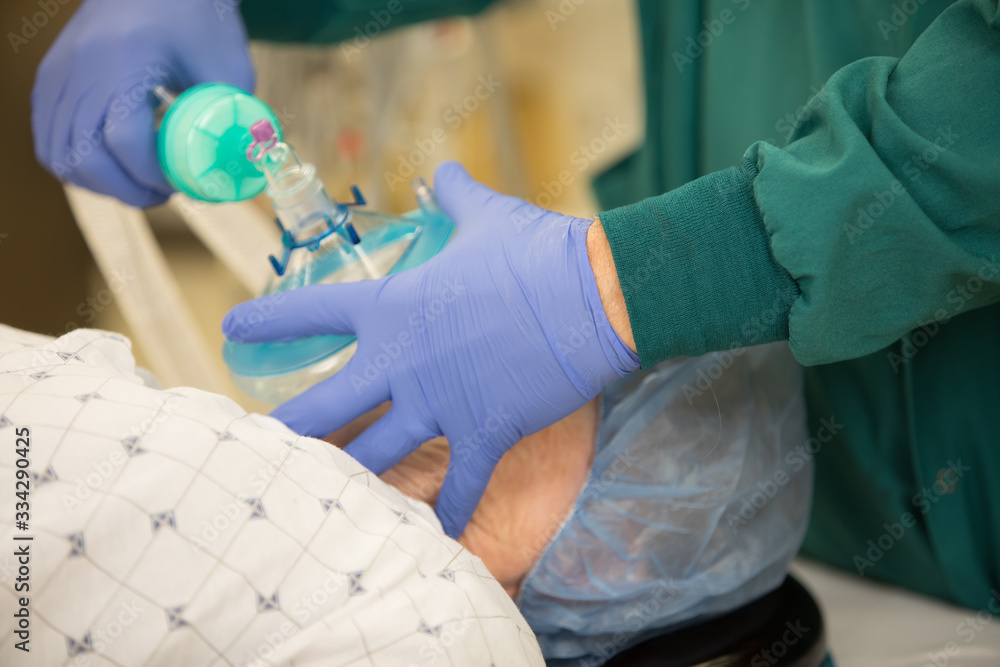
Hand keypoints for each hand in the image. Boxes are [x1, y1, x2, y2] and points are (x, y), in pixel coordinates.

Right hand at [32, 0, 253, 206]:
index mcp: (126, 58)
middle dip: (126, 190)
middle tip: (162, 194)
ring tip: (138, 182)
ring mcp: (58, 72)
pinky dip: (78, 163)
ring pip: (58, 154)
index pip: (123, 138)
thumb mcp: (228, 67)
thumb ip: (235, 119)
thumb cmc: (197, 18)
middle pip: (83, 155)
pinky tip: (113, 164)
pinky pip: (48, 138)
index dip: (151, 175)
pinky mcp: (49, 78)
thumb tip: (239, 171)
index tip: (180, 184)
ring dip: (99, 183)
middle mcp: (81, 66)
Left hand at [222, 162, 638, 535]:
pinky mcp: (484, 432)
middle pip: (326, 409)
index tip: (230, 330)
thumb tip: (442, 172)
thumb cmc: (536, 251)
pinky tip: (434, 539)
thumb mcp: (487, 215)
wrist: (594, 295)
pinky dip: (449, 514)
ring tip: (318, 504)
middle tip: (256, 446)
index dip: (267, 321)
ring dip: (346, 481)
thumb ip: (455, 196)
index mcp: (394, 308)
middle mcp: (403, 362)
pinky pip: (460, 486)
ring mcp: (441, 403)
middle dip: (286, 431)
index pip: (312, 313)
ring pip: (375, 456)